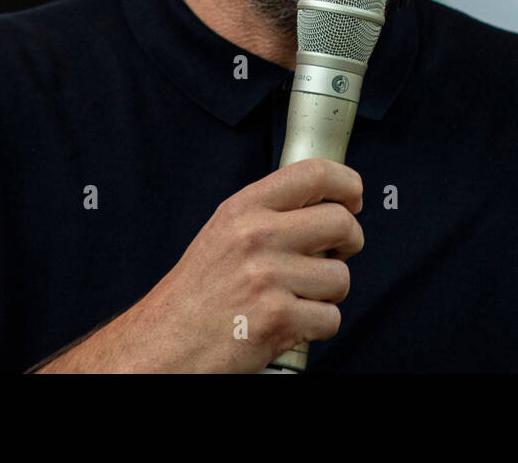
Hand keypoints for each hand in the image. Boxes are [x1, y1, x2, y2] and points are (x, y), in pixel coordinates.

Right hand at [35, 158, 363, 372]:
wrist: (164, 343)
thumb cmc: (197, 293)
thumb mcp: (225, 232)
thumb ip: (270, 212)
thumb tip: (327, 201)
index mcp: (244, 208)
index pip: (315, 174)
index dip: (347, 183)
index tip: (353, 198)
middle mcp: (256, 236)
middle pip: (341, 223)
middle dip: (349, 243)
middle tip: (335, 255)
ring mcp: (268, 277)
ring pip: (341, 277)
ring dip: (327, 294)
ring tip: (296, 297)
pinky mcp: (278, 318)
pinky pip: (330, 318)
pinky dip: (316, 327)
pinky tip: (289, 323)